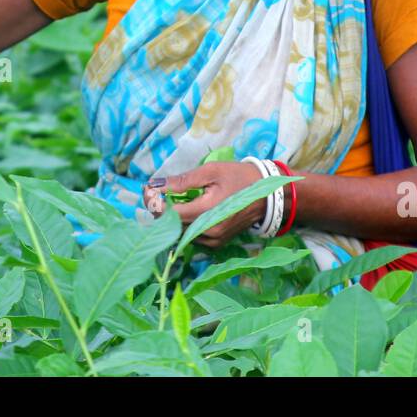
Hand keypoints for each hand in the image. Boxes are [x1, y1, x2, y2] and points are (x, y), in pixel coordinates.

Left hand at [142, 162, 265, 248]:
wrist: (268, 196)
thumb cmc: (240, 178)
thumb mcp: (211, 171)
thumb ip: (182, 181)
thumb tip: (155, 185)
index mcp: (207, 212)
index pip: (169, 214)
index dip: (154, 203)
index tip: (147, 189)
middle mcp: (209, 232)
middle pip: (172, 224)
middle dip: (160, 208)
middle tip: (154, 191)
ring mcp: (213, 240)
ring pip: (181, 231)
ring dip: (172, 217)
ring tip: (168, 199)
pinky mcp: (217, 244)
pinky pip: (192, 235)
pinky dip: (185, 224)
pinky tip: (185, 210)